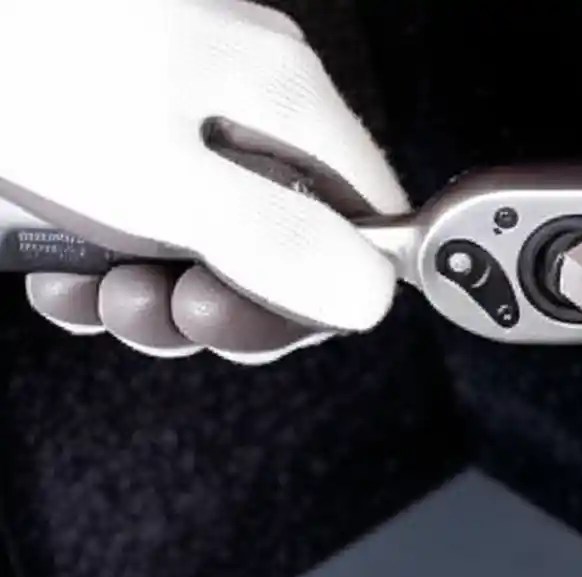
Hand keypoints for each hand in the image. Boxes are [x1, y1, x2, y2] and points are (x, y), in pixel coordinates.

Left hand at [0, 0, 407, 362]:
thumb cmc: (17, 65)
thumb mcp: (152, 178)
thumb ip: (273, 241)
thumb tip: (370, 296)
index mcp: (282, 99)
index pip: (362, 224)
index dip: (314, 296)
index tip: (243, 330)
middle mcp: (250, 97)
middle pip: (285, 236)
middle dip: (221, 300)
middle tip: (157, 317)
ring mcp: (188, 102)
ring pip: (211, 233)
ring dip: (155, 291)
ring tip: (93, 299)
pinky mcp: (129, 116)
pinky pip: (152, 210)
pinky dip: (114, 258)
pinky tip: (66, 279)